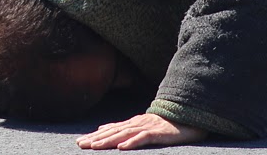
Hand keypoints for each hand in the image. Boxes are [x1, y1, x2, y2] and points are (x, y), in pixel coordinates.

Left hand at [76, 113, 208, 149]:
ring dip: (108, 140)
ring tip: (95, 147)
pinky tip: (121, 148)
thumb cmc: (163, 124)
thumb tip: (103, 128)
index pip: (109, 130)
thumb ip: (122, 127)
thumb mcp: (140, 125)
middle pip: (112, 132)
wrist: (187, 117)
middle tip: (80, 144)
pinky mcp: (157, 133)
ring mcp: (146, 127)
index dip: (94, 136)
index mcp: (131, 123)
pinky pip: (143, 138)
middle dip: (96, 139)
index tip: (80, 142)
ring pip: (124, 134)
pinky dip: (132, 142)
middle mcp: (135, 124)